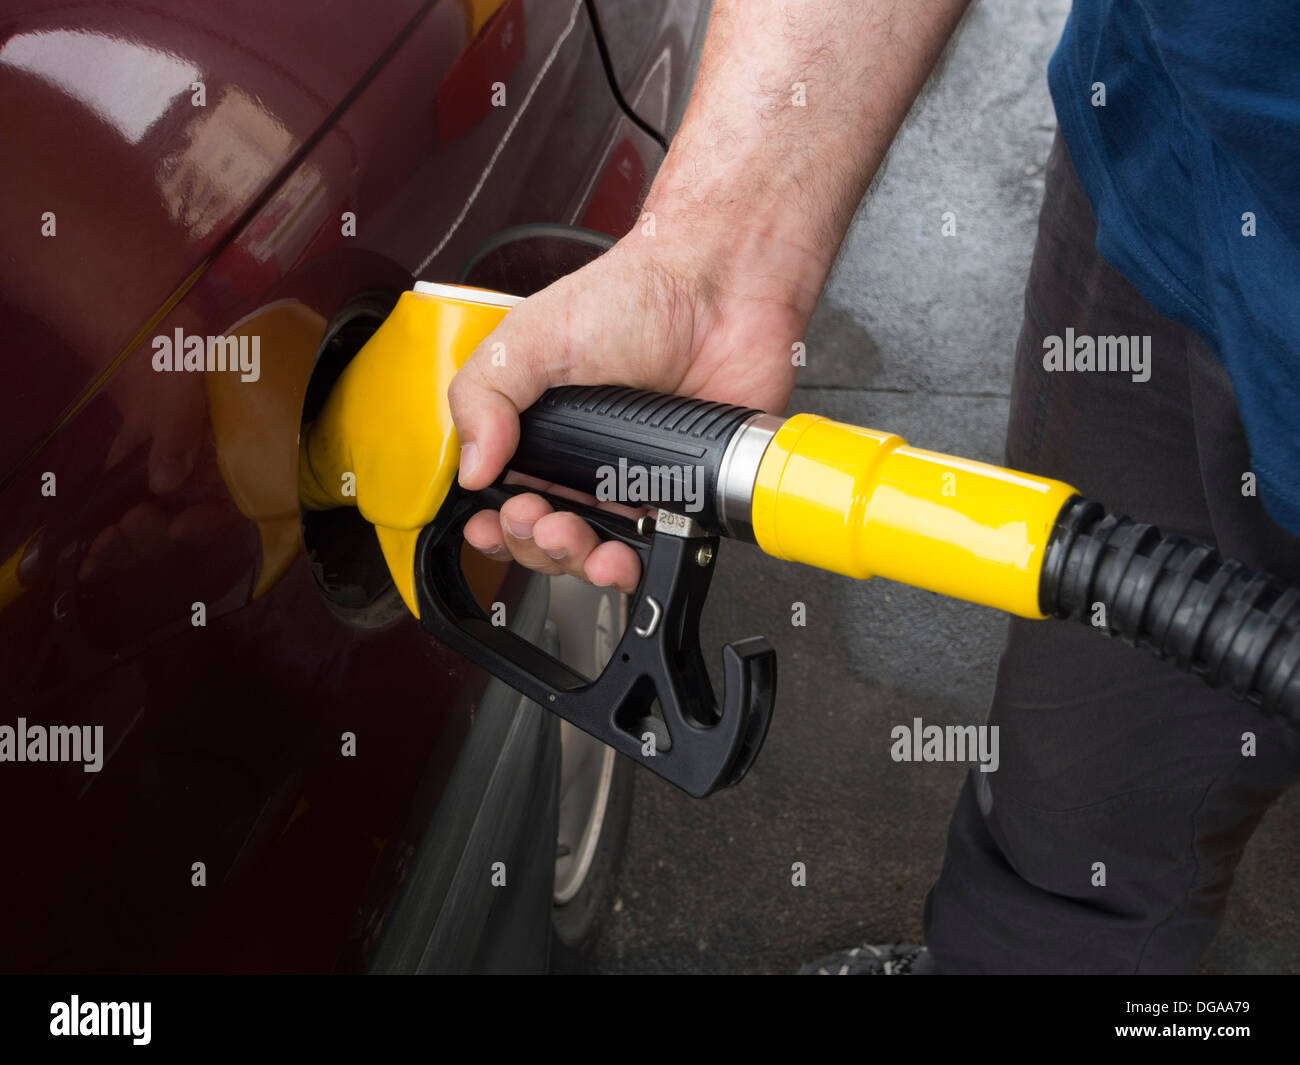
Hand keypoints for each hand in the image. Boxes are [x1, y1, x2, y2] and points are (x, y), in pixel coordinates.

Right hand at [447, 229, 807, 591]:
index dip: (495, 524)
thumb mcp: (529, 337)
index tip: (489, 525)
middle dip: (532, 544)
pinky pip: (659, 547)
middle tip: (536, 519)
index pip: (506, 498)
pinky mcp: (686, 491)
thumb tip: (467, 467)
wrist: (717, 287)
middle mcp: (587, 461)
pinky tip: (622, 556)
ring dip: (577, 563)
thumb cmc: (631, 297)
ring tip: (574, 539)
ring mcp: (637, 480)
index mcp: (542, 429)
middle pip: (546, 536)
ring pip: (598, 552)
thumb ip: (483, 396)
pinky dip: (638, 566)